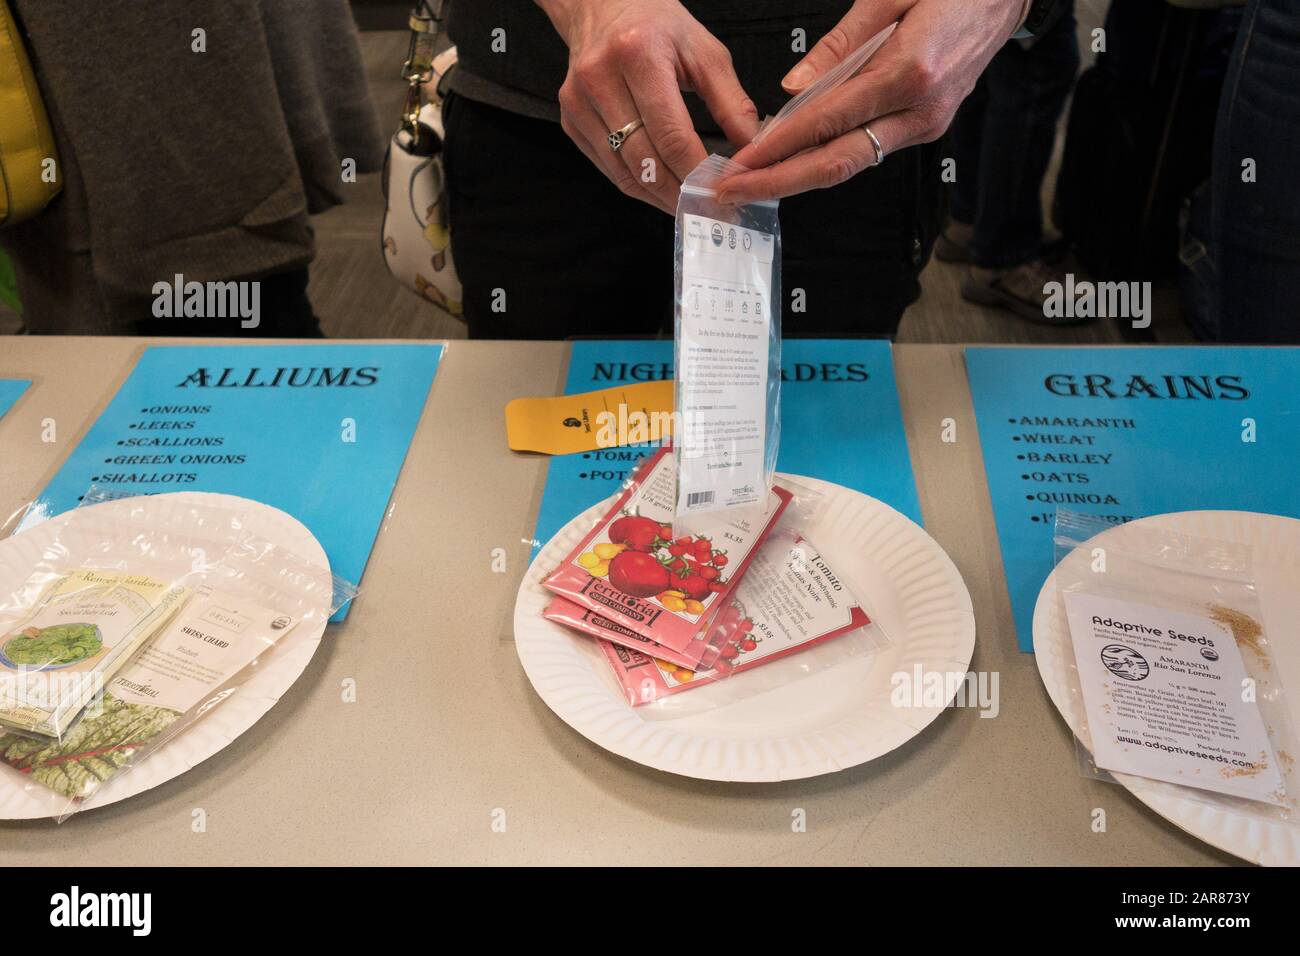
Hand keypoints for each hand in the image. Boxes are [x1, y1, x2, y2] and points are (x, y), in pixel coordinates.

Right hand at [539, 0, 759, 212]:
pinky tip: (662, 191)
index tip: (722, 196)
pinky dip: (638, 186)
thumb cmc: (659, 27)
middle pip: (645, 160)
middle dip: (680, 193)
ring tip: (688, 208)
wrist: (601, 7)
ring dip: (659, 197)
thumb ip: (733, 103)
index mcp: (638, 54)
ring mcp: (578, 102)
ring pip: (623, 172)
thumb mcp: (704, 52)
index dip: (697, 173)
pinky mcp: (569, 119)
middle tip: (708, 213)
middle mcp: (600, 78)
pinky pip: (608, 168)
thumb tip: (754, 151)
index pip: (672, 134)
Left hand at [717, 0, 1023, 203]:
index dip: (780, 146)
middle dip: (780, 182)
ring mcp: (926, 125)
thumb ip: (838, 45)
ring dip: (800, 176)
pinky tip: (794, 160)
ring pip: (852, 162)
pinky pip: (869, 148)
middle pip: (838, 162)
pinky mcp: (926, 127)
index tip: (744, 161)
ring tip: (755, 181)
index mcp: (911, 72)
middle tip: (736, 189)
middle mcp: (920, 110)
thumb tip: (792, 87)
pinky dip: (828, 157)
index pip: (828, 121)